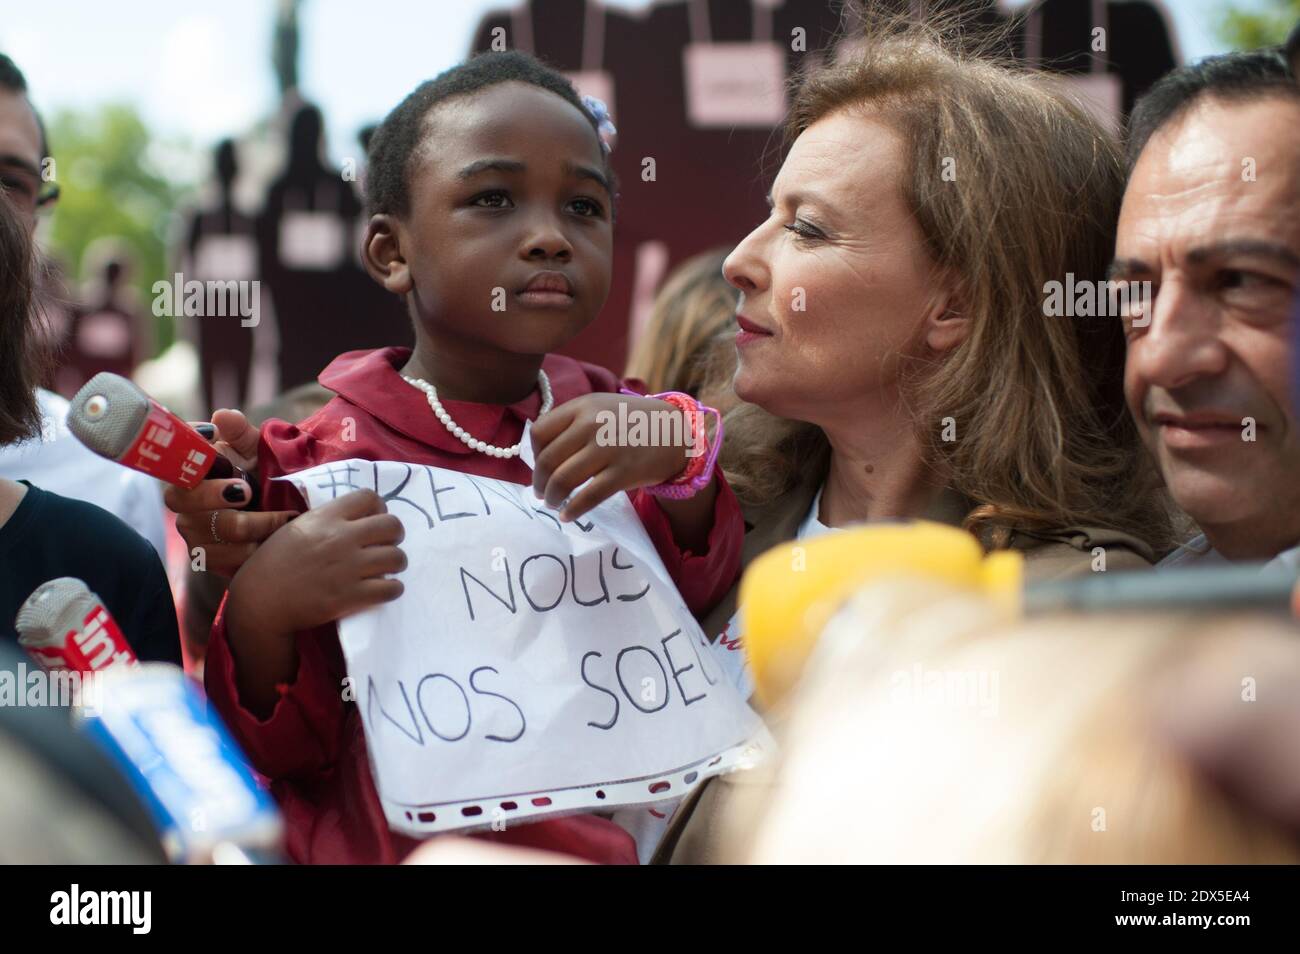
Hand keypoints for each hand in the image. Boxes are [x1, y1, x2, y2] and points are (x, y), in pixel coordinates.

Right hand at [165, 408, 295, 576]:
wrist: (280, 520)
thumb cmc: (262, 479)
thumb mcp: (257, 453)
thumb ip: (241, 435)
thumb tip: (223, 416)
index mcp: (193, 471)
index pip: (173, 457)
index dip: (188, 448)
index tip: (213, 438)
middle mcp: (185, 501)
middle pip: (183, 499)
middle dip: (214, 494)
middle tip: (247, 490)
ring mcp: (193, 531)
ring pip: (207, 532)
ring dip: (250, 525)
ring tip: (282, 517)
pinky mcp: (207, 558)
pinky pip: (222, 558)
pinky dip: (252, 550)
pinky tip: (273, 540)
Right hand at [227, 489, 406, 639]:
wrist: (260, 601)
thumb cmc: (273, 562)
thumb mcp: (296, 527)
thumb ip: (326, 519)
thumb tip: (354, 518)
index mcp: (326, 517)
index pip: (370, 497)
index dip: (379, 508)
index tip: (374, 520)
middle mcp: (341, 537)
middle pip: (392, 525)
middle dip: (395, 535)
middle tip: (387, 545)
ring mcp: (348, 567)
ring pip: (397, 557)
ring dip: (396, 563)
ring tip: (387, 569)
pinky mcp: (351, 596)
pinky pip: (391, 588)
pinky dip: (393, 589)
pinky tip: (384, 589)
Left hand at [530, 393, 690, 522]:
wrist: (675, 430)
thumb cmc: (631, 421)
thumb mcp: (600, 407)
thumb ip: (571, 422)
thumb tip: (539, 455)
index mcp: (582, 407)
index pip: (539, 433)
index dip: (533, 455)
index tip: (540, 467)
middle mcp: (591, 425)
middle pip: (547, 460)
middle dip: (539, 483)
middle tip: (541, 492)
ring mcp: (608, 449)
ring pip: (563, 480)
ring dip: (552, 497)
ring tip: (553, 503)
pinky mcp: (623, 473)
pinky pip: (588, 497)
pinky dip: (573, 510)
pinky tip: (568, 516)